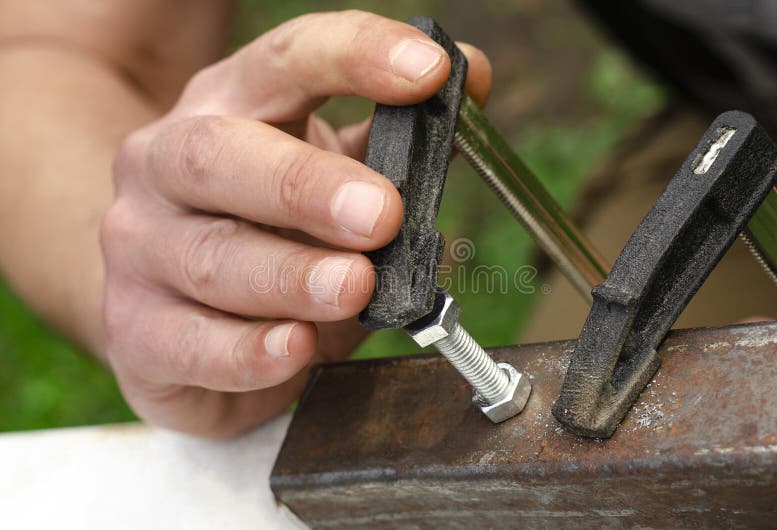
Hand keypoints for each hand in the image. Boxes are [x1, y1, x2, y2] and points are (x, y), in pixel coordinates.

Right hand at [100, 10, 491, 436]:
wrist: (170, 304)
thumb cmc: (263, 230)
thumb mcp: (327, 170)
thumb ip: (389, 138)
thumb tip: (472, 83)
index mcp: (224, 108)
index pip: (284, 61)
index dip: (357, 57)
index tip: (432, 74)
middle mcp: (164, 166)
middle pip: (218, 156)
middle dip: (303, 185)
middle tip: (379, 214)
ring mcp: (140, 249)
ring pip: (210, 258)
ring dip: (290, 276)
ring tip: (354, 287)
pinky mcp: (136, 331)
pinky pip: (187, 345)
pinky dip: (246, 351)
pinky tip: (294, 348)